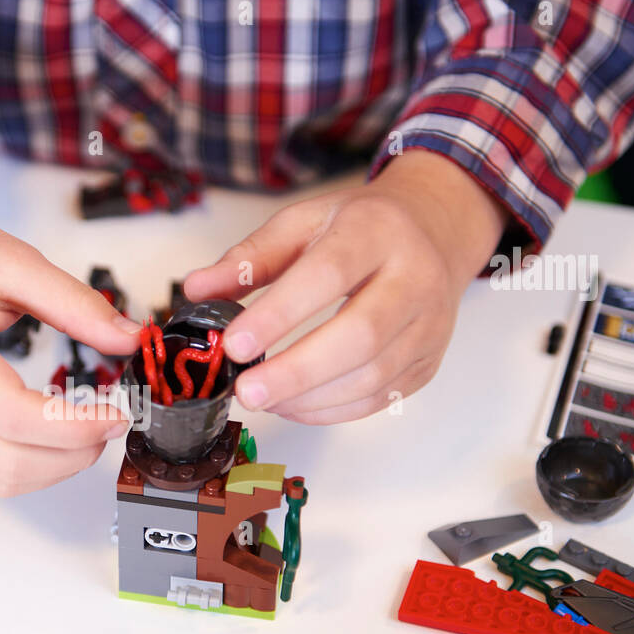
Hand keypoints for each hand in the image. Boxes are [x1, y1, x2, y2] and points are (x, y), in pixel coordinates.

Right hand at [0, 145, 140, 495]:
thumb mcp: (16, 261)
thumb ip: (77, 305)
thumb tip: (131, 340)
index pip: (14, 416)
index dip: (75, 427)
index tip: (118, 415)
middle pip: (9, 463)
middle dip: (73, 455)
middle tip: (110, 423)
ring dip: (54, 467)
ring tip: (87, 430)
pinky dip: (30, 464)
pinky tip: (55, 433)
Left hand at [182, 151, 507, 423]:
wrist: (437, 231)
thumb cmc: (362, 227)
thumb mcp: (303, 222)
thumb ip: (249, 258)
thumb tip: (197, 290)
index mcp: (377, 232)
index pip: (328, 275)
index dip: (279, 315)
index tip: (234, 344)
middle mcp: (415, 278)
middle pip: (359, 337)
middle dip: (296, 372)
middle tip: (246, 390)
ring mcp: (428, 325)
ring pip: (372, 376)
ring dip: (309, 398)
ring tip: (263, 397)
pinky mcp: (428, 362)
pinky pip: (379, 399)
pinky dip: (330, 411)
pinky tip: (293, 405)